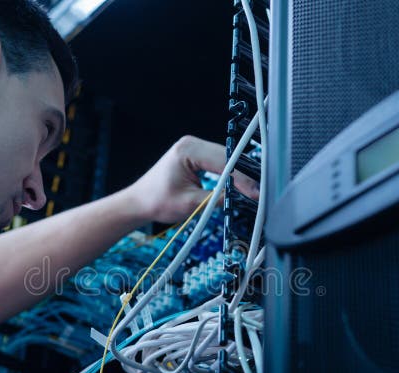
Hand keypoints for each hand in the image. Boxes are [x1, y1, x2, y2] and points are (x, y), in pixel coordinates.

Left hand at [126, 136, 259, 223]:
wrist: (139, 203)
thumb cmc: (156, 201)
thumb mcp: (191, 203)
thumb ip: (217, 198)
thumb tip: (241, 197)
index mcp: (188, 149)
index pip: (224, 161)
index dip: (242, 179)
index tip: (255, 192)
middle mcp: (191, 143)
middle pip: (227, 157)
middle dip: (243, 176)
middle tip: (258, 193)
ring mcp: (194, 148)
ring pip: (225, 159)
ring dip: (238, 174)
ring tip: (252, 190)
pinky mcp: (195, 155)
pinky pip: (218, 162)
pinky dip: (229, 173)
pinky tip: (239, 185)